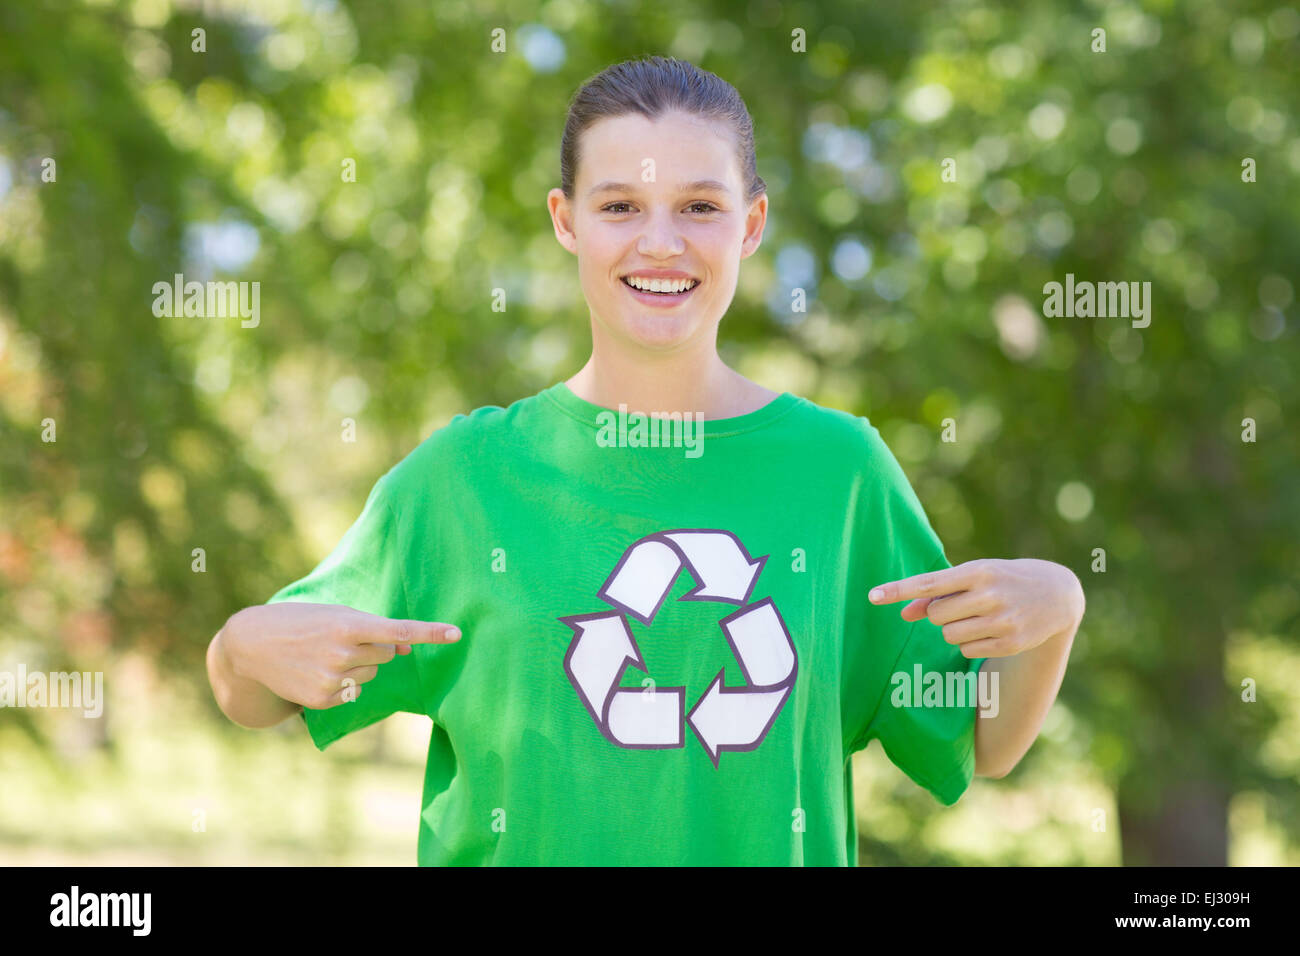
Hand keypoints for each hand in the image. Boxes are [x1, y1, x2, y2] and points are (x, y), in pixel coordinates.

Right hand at [221, 602, 461, 709]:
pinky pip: (356, 691)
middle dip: (375, 646)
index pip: (399, 630)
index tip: (457, 633)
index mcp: (348, 625)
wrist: (253, 644)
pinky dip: (345, 682)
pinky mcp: (324, 699)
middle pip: (388, 653)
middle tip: (343, 639)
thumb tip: (407, 647)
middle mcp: (343, 653)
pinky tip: (318, 672)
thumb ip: (376, 629)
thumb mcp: (338, 616)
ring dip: (359, 663)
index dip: (430, 633)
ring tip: (326, 653)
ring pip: (373, 673)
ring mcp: (333, 679)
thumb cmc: (303, 622)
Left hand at [868, 558, 1083, 658]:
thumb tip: (903, 614)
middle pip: (936, 615)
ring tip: (979, 616)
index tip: (872, 596)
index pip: (928, 583)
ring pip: (949, 636)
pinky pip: (967, 650)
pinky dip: (971, 643)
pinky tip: (992, 629)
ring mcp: (1002, 621)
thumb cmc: (1003, 579)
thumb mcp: (974, 576)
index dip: (898, 590)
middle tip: (963, 605)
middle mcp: (990, 595)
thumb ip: (937, 593)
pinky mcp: (1011, 643)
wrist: (1057, 593)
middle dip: (941, 613)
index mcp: (978, 571)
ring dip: (955, 629)